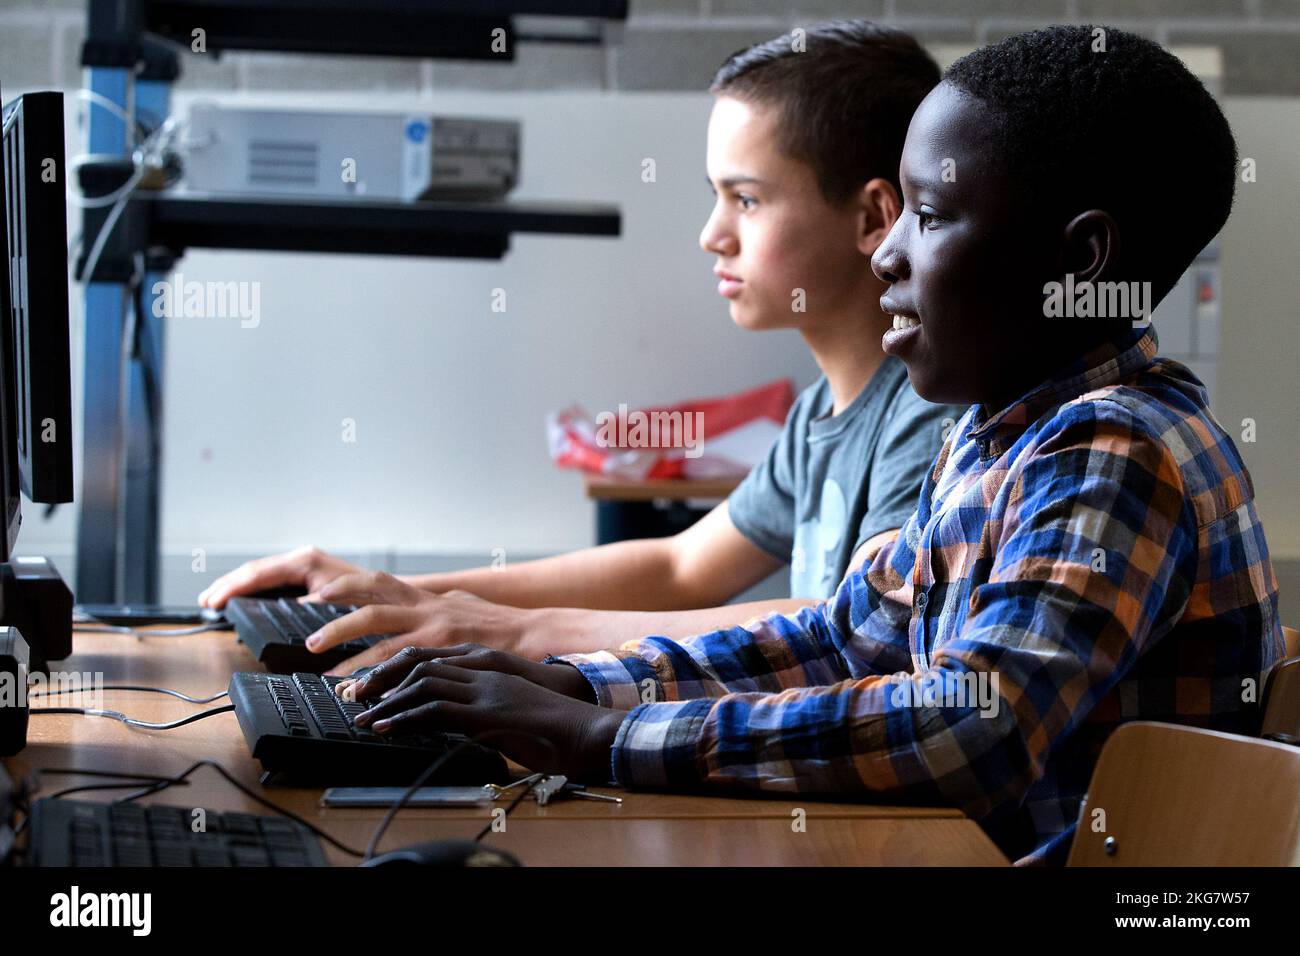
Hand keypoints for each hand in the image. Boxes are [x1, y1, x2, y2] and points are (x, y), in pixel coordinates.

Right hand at [198, 546, 360, 608]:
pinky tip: (241, 597)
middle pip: (253, 570)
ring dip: (237, 586)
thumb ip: (301, 606)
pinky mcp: (307, 573)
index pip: (257, 573)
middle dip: (227, 585)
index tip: (213, 601)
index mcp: (304, 561)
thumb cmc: (368, 598)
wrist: (391, 594)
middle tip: (205, 601)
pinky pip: (271, 578)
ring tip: (214, 599)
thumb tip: (273, 613)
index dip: (232, 588)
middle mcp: (302, 558)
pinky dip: (252, 587)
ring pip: (260, 573)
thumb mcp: (331, 604)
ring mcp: (303, 564)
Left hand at [303, 571, 537, 674]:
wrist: (537, 634)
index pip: (379, 585)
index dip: (345, 588)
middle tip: (310, 643)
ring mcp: (441, 634)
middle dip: (339, 626)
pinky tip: (375, 706)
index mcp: (429, 598)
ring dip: (357, 668)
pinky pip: (411, 675)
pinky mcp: (453, 658)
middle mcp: (431, 610)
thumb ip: (442, 603)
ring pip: (387, 647)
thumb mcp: (465, 604)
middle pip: (374, 609)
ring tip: (335, 686)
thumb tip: (431, 597)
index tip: (317, 597)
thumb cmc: (502, 624)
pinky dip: (390, 690)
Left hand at [343, 649, 621, 779]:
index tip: (367, 681)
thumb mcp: (512, 698)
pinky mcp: (486, 711)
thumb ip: (484, 696)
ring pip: (419, 682)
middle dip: (377, 673)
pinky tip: (387, 729)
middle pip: (415, 658)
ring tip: (362, 718)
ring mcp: (483, 686)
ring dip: (385, 701)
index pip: (428, 652)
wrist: (586, 728)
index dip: (393, 664)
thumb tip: (463, 712)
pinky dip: (405, 719)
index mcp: (484, 658)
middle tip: (351, 692)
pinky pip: (435, 710)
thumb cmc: (553, 718)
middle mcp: (480, 665)